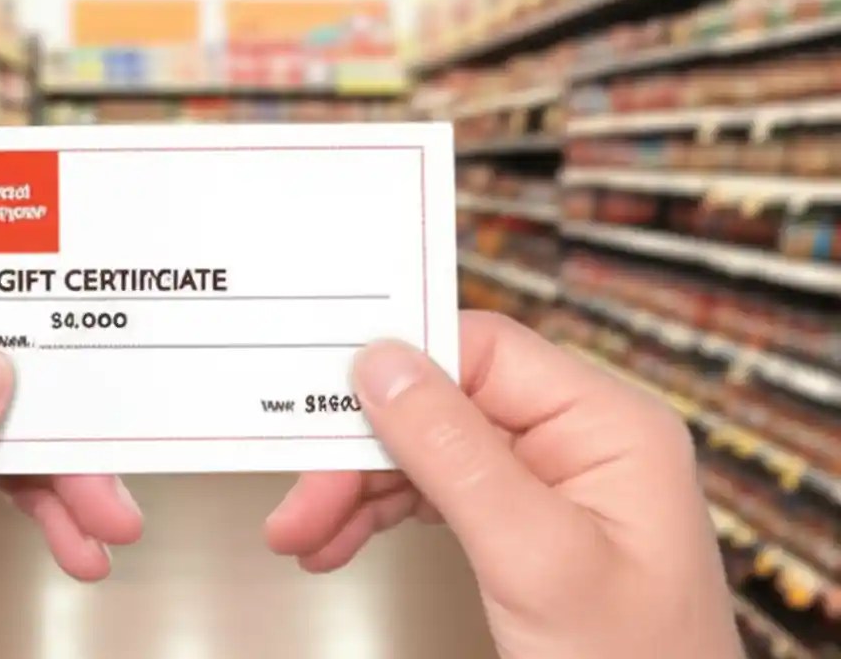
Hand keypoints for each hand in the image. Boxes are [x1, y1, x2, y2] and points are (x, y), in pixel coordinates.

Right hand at [265, 312, 741, 658]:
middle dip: (362, 451)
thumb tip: (383, 364)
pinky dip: (379, 515)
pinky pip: (434, 492)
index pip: (484, 352)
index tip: (326, 405)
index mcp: (607, 424)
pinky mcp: (521, 522)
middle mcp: (578, 440)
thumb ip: (456, 455)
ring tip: (303, 534)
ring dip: (357, 490)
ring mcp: (549, 481)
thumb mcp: (535, 557)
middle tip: (301, 501)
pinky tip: (338, 540)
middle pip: (442, 404)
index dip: (399, 369)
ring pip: (427, 450)